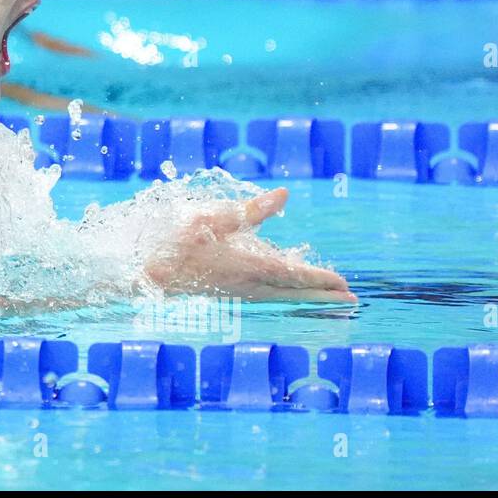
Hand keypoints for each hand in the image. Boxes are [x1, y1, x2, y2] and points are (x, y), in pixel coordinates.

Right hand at [143, 188, 355, 302]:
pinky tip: (285, 277)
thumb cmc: (177, 242)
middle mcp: (248, 284)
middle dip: (323, 297)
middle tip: (351, 303)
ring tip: (327, 295)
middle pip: (295, 293)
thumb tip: (284, 195)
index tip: (344, 285)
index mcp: (249, 266)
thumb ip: (250, 210)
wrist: (146, 273)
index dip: (321, 280)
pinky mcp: (228, 289)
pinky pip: (267, 291)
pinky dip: (285, 288)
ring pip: (282, 295)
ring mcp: (238, 290)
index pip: (295, 275)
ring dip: (306, 295)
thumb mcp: (212, 218)